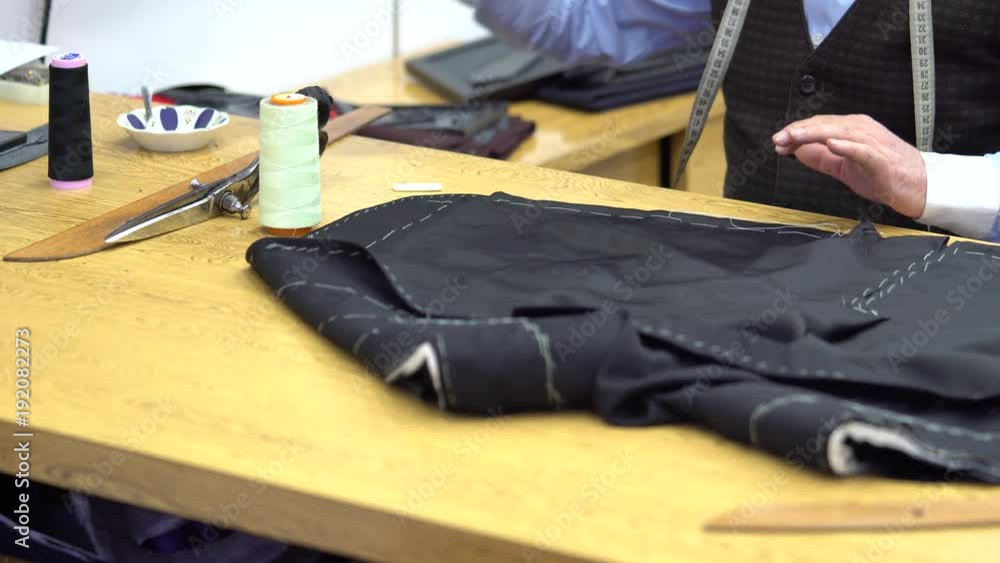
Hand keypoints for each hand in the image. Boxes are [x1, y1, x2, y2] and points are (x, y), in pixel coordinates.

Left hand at [772, 115, 927, 218]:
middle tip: (778, 139)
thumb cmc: (883, 173)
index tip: (778, 142)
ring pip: (838, 132)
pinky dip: (845, 145)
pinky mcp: (880, 159)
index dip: (796, 132)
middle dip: (798, 131)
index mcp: (852, 129)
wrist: (918, 185)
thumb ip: (821, 158)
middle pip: (824, 125)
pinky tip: (831, 144)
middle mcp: (861, 130)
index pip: (818, 125)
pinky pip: (861, 149)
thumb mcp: (843, 166)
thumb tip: (797, 152)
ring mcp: (871, 142)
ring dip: (813, 134)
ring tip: (794, 137)